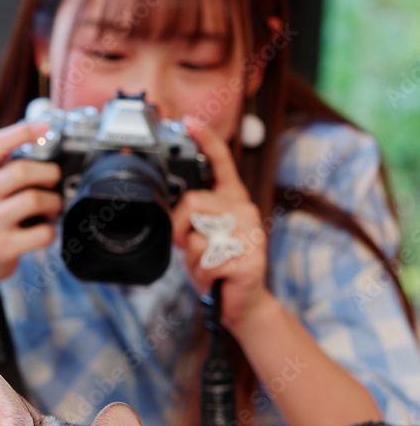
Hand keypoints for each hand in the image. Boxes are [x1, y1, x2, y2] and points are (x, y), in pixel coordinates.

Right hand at [0, 121, 62, 289]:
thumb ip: (9, 167)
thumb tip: (48, 144)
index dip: (20, 132)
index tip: (45, 129)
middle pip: (21, 171)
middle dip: (49, 174)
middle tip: (53, 183)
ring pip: (35, 200)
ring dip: (53, 203)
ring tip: (50, 209)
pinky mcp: (2, 248)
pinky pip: (42, 233)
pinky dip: (51, 231)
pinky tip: (43, 231)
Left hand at [170, 119, 268, 335]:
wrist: (243, 303)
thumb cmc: (219, 267)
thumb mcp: (201, 237)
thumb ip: (193, 219)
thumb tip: (175, 210)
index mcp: (233, 200)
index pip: (222, 163)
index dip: (206, 140)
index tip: (189, 122)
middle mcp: (245, 210)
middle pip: (194, 203)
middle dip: (179, 229)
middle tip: (186, 245)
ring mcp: (250, 234)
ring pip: (196, 238)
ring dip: (191, 260)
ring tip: (206, 266)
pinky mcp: (249, 260)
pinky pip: (206, 262)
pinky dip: (202, 276)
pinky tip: (215, 279)